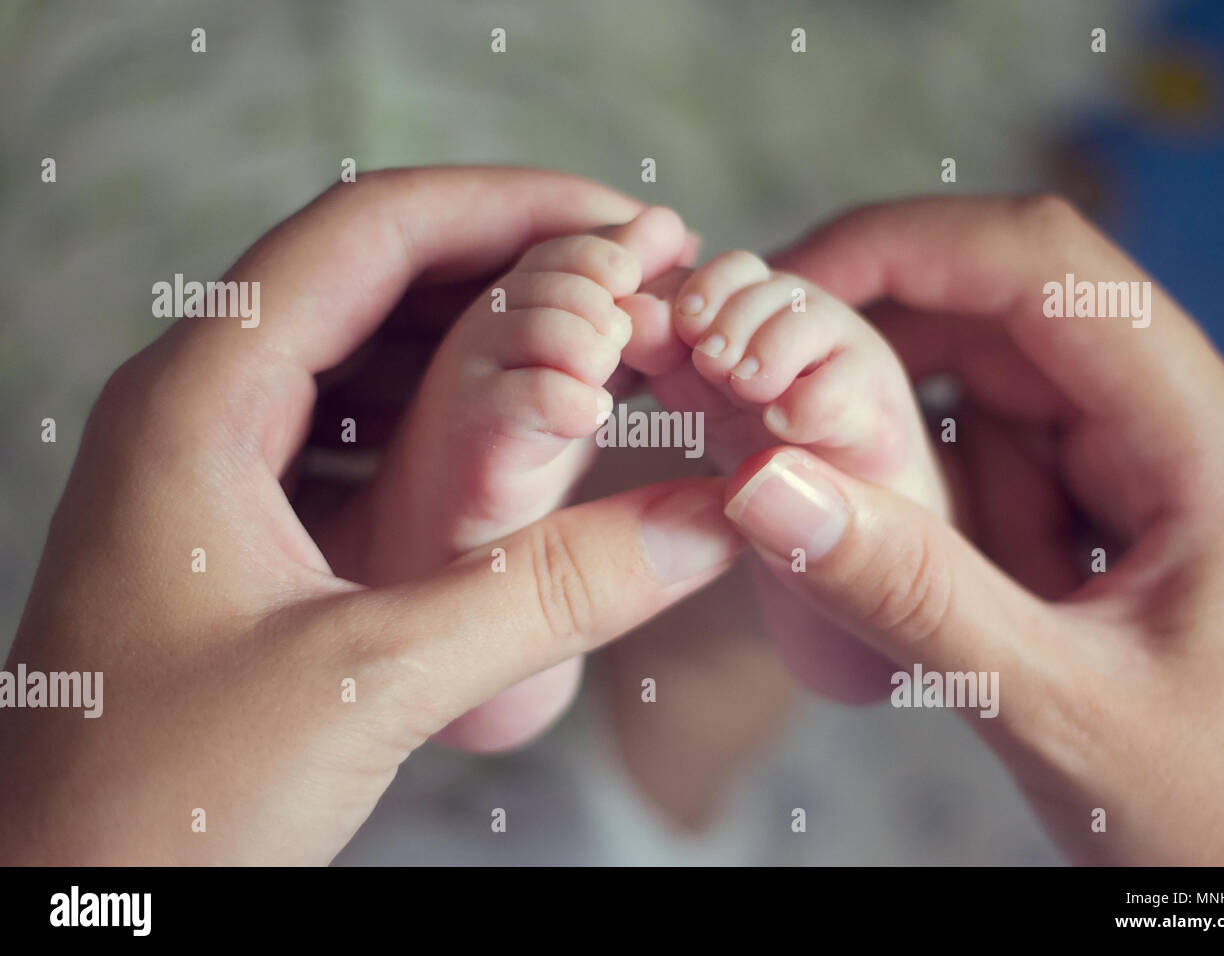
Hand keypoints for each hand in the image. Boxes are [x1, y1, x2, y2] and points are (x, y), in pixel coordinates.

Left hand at [0, 168, 741, 863]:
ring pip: (362, 355)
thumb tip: (699, 524)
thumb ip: (546, 593)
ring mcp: (209, 467)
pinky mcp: (236, 528)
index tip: (619, 218)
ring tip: (593, 350)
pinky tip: (517, 448)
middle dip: (506, 265)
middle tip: (629, 281)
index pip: (367, 232)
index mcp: (197, 399)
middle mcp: (194, 406)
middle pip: (368, 277)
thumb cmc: (157, 800)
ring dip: (478, 339)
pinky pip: (353, 432)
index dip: (507, 204)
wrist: (53, 900)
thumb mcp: (373, 680)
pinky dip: (444, 418)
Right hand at [724, 195, 1223, 863]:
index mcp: (1207, 445)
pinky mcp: (1115, 519)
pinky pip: (1001, 472)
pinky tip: (950, 596)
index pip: (1048, 266)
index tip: (784, 285)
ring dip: (916, 464)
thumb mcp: (1057, 709)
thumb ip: (910, 597)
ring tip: (917, 574)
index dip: (903, 247)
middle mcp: (1182, 430)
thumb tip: (761, 484)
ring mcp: (1149, 473)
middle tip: (774, 419)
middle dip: (883, 363)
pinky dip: (942, 512)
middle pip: (1002, 324)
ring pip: (990, 402)